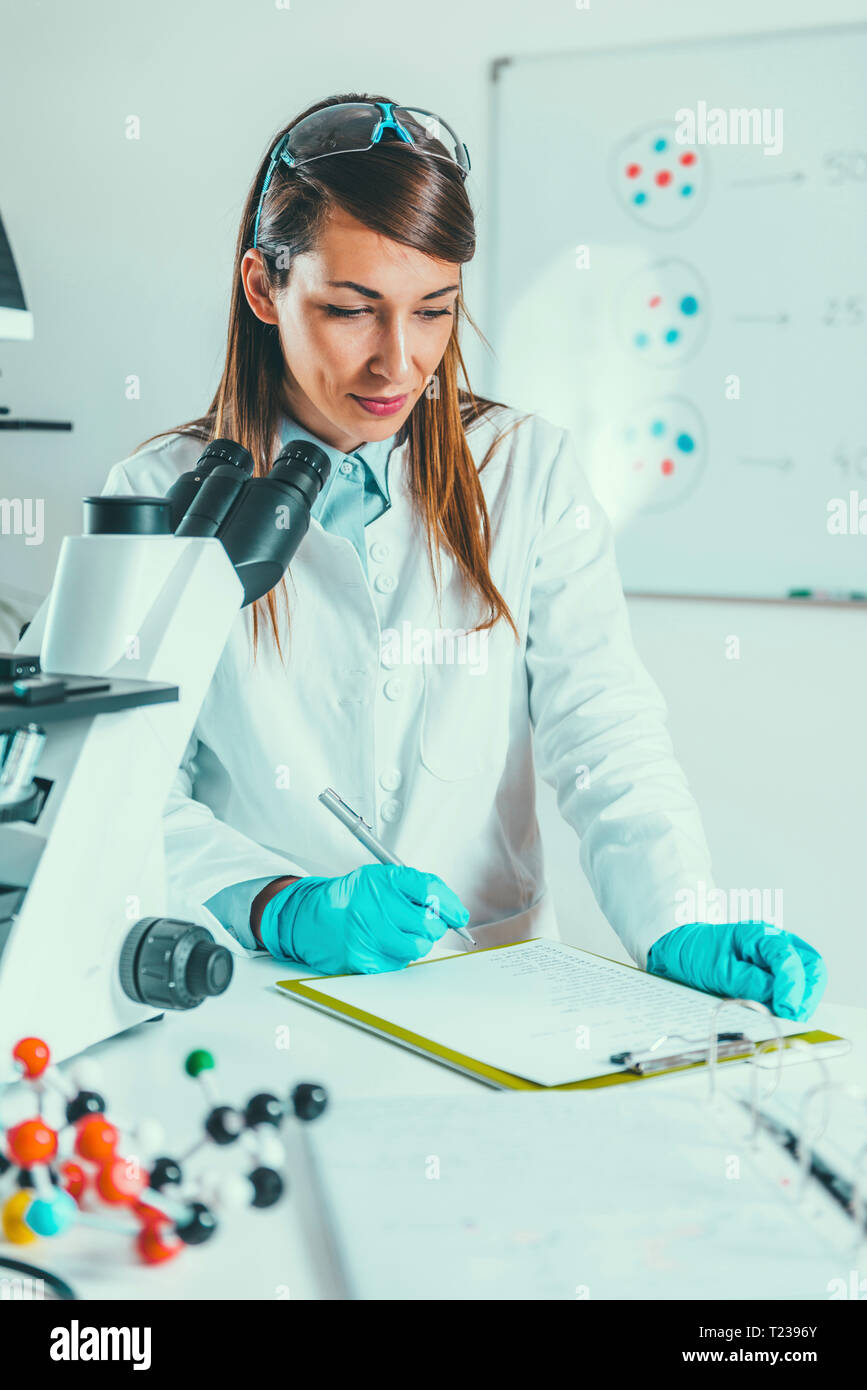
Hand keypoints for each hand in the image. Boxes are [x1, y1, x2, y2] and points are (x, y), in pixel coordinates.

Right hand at [258, 863, 470, 974]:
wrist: (308, 918)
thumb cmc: (349, 899)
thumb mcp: (378, 880)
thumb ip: (414, 889)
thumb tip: (452, 911)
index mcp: (381, 879)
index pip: (429, 889)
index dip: (450, 904)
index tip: (458, 915)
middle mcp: (373, 903)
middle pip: (427, 922)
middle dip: (434, 927)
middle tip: (427, 926)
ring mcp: (365, 932)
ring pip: (416, 947)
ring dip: (417, 944)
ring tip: (402, 935)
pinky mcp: (360, 957)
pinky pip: (397, 963)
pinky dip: (397, 956)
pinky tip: (383, 945)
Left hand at [646, 921, 826, 1021]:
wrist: (679, 952)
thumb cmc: (696, 954)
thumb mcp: (716, 969)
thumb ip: (748, 982)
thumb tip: (776, 999)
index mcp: (760, 935)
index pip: (787, 957)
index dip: (791, 985)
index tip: (787, 1009)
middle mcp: (776, 944)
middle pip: (811, 966)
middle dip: (806, 994)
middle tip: (792, 1017)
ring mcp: (777, 961)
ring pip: (807, 979)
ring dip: (801, 1001)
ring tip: (786, 1020)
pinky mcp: (773, 977)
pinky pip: (792, 990)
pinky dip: (790, 1004)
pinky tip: (779, 1016)